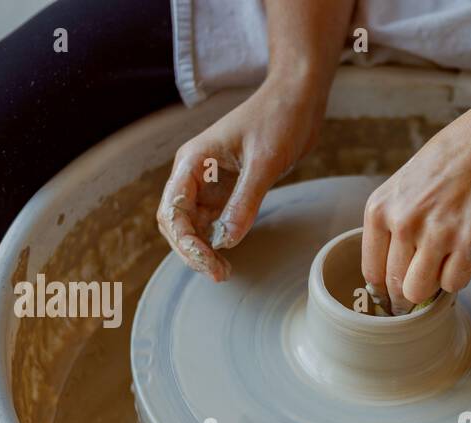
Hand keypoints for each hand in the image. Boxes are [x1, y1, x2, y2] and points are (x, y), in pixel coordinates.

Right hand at [157, 78, 324, 280]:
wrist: (296, 101)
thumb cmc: (277, 119)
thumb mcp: (264, 162)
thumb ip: (245, 201)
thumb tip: (228, 241)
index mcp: (192, 161)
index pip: (173, 209)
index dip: (185, 241)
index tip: (208, 262)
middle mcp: (193, 173)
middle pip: (176, 222)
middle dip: (191, 250)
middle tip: (218, 273)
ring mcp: (208, 183)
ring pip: (192, 225)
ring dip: (202, 249)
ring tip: (223, 271)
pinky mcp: (227, 190)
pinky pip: (212, 221)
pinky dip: (216, 241)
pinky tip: (228, 256)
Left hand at [361, 105, 470, 311]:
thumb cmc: (451, 161)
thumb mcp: (405, 186)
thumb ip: (395, 224)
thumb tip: (394, 273)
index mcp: (380, 208)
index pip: (372, 272)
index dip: (385, 290)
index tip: (395, 294)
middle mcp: (403, 222)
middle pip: (396, 287)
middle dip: (408, 296)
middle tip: (422, 290)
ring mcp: (436, 233)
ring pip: (421, 291)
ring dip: (433, 288)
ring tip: (443, 268)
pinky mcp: (468, 241)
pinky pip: (454, 284)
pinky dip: (459, 277)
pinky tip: (464, 255)